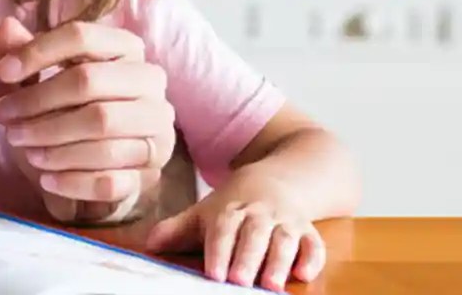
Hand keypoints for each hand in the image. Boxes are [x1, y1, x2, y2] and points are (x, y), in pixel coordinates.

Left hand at [0, 17, 174, 218]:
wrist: (98, 170)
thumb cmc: (65, 111)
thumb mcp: (38, 80)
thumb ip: (22, 55)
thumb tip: (6, 27)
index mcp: (125, 48)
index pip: (81, 36)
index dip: (37, 52)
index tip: (2, 72)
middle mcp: (149, 82)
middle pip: (89, 81)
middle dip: (37, 100)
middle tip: (4, 117)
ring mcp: (157, 128)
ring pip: (102, 128)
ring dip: (52, 140)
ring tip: (20, 145)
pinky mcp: (153, 172)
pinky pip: (112, 178)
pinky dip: (73, 180)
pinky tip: (46, 179)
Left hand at [145, 172, 325, 291]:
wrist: (279, 179)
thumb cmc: (235, 205)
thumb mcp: (205, 212)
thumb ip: (178, 229)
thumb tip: (149, 244)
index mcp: (230, 210)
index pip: (223, 229)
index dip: (218, 251)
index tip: (213, 274)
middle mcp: (259, 214)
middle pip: (253, 235)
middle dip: (247, 258)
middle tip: (239, 282)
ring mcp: (286, 222)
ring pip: (284, 240)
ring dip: (279, 261)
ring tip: (271, 285)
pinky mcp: (309, 230)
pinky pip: (314, 243)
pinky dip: (312, 258)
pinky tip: (305, 274)